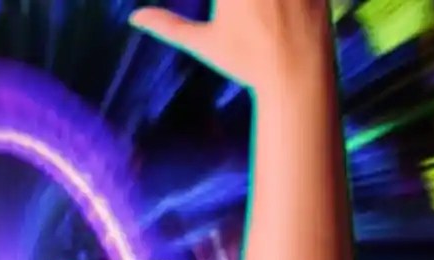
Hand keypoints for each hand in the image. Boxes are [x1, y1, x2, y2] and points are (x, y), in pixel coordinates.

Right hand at [129, 0, 333, 94]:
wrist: (299, 78)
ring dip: (265, 3)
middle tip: (242, 13)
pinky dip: (289, 1)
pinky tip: (282, 12)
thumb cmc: (248, 64)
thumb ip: (168, 26)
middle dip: (241, 4)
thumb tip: (134, 18)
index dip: (227, 2)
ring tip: (260, 16)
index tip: (226, 8)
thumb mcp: (204, 44)